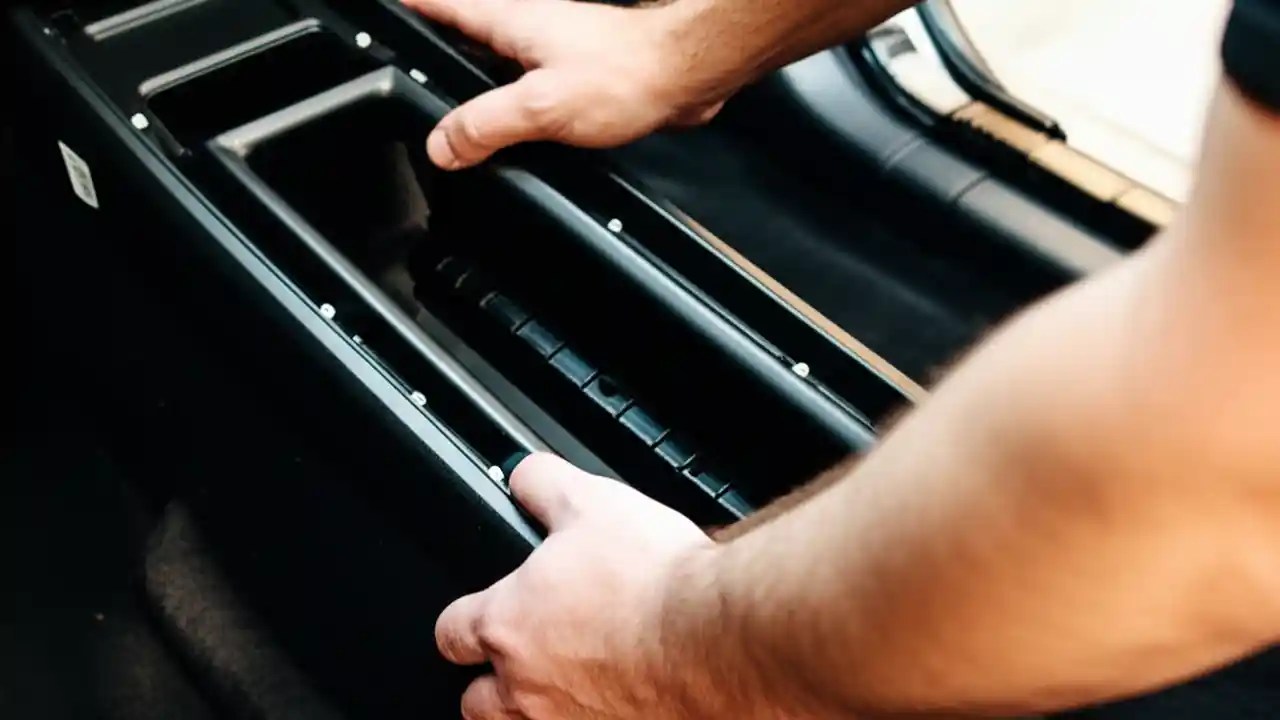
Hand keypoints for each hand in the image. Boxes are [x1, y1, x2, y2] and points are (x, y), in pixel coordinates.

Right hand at [401, 0, 730, 168]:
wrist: (682, 76)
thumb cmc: (624, 74)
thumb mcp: (539, 106)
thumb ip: (485, 125)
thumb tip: (441, 145)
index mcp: (505, 22)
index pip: (437, 5)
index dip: (406, 11)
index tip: (377, 19)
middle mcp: (524, 28)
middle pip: (459, 32)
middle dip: (430, 51)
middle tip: (401, 70)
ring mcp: (547, 48)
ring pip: (491, 62)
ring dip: (471, 86)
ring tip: (447, 117)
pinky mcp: (571, 73)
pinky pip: (523, 86)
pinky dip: (507, 106)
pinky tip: (506, 133)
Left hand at [434, 453, 716, 718]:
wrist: (719, 636)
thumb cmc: (656, 580)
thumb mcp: (591, 500)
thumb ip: (544, 485)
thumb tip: (523, 476)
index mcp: (508, 626)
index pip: (450, 632)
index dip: (465, 619)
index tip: (480, 613)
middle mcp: (527, 688)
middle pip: (475, 703)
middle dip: (492, 682)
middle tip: (527, 656)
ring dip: (536, 711)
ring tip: (569, 684)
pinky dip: (597, 716)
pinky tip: (621, 698)